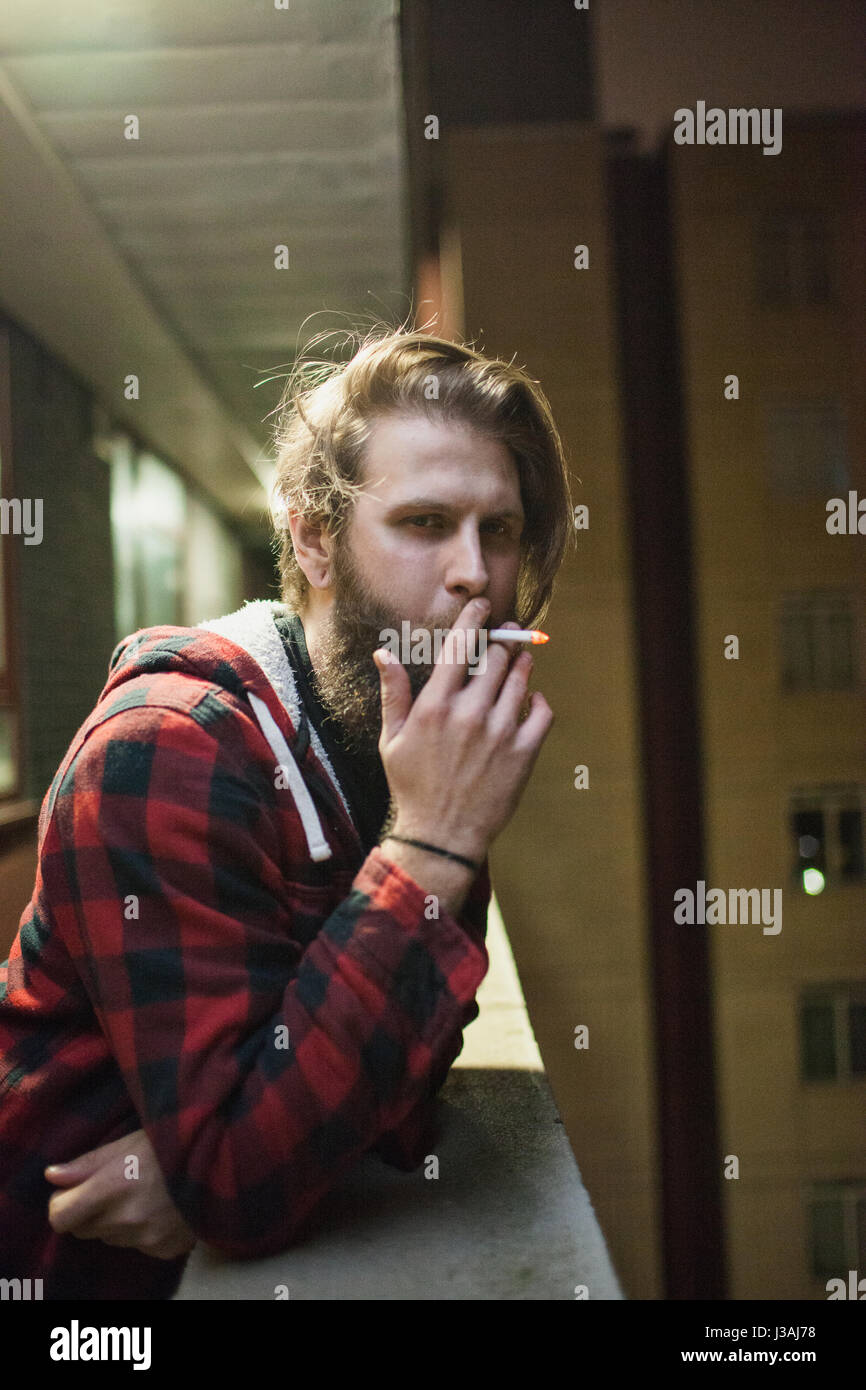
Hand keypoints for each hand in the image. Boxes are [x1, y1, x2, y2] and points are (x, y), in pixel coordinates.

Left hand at [45, 1128, 196, 1260]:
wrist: (224, 1160)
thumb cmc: (174, 1142)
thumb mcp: (129, 1142)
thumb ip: (88, 1163)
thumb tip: (52, 1176)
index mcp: (112, 1187)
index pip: (60, 1217)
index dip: (62, 1203)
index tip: (74, 1190)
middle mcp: (126, 1219)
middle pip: (83, 1229)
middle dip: (90, 1210)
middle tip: (113, 1187)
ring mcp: (146, 1239)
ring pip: (111, 1237)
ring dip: (116, 1221)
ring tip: (143, 1193)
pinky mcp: (165, 1250)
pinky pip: (137, 1246)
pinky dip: (143, 1232)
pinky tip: (162, 1209)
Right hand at [373, 598, 553, 859]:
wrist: (441, 834)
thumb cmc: (412, 786)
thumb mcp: (393, 739)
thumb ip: (393, 694)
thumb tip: (383, 654)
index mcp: (436, 706)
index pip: (459, 646)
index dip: (474, 619)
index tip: (483, 605)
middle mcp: (469, 713)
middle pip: (495, 658)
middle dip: (501, 644)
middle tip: (505, 638)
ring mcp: (499, 732)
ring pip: (520, 680)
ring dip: (521, 665)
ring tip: (520, 661)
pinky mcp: (523, 753)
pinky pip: (542, 712)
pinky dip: (539, 702)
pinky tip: (531, 702)